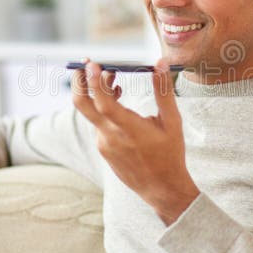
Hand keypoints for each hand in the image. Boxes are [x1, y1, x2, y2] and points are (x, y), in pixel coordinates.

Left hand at [71, 58, 199, 224]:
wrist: (162, 189)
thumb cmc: (170, 154)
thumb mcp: (172, 122)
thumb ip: (163, 91)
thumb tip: (161, 63)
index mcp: (129, 130)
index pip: (103, 102)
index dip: (95, 82)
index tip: (93, 64)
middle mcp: (110, 137)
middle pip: (82, 105)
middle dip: (80, 81)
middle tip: (86, 64)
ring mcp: (104, 144)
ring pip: (92, 112)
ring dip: (98, 92)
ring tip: (115, 79)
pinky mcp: (103, 149)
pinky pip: (98, 123)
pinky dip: (103, 108)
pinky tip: (118, 99)